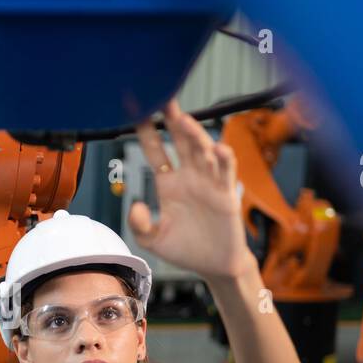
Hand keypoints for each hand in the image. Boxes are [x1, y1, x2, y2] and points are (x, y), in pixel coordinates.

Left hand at [129, 100, 256, 280]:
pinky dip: (222, 158)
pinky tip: (216, 148)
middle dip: (172, 119)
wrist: (215, 266)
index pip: (155, 150)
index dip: (146, 131)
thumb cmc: (186, 250)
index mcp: (168, 183)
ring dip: (193, 135)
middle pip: (180, 141)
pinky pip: (225, 171)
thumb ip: (140, 225)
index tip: (137, 110)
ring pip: (201, 151)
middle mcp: (189, 176)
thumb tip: (136, 205)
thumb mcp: (153, 240)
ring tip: (182, 120)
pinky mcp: (225, 193)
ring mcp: (208, 182)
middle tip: (163, 96)